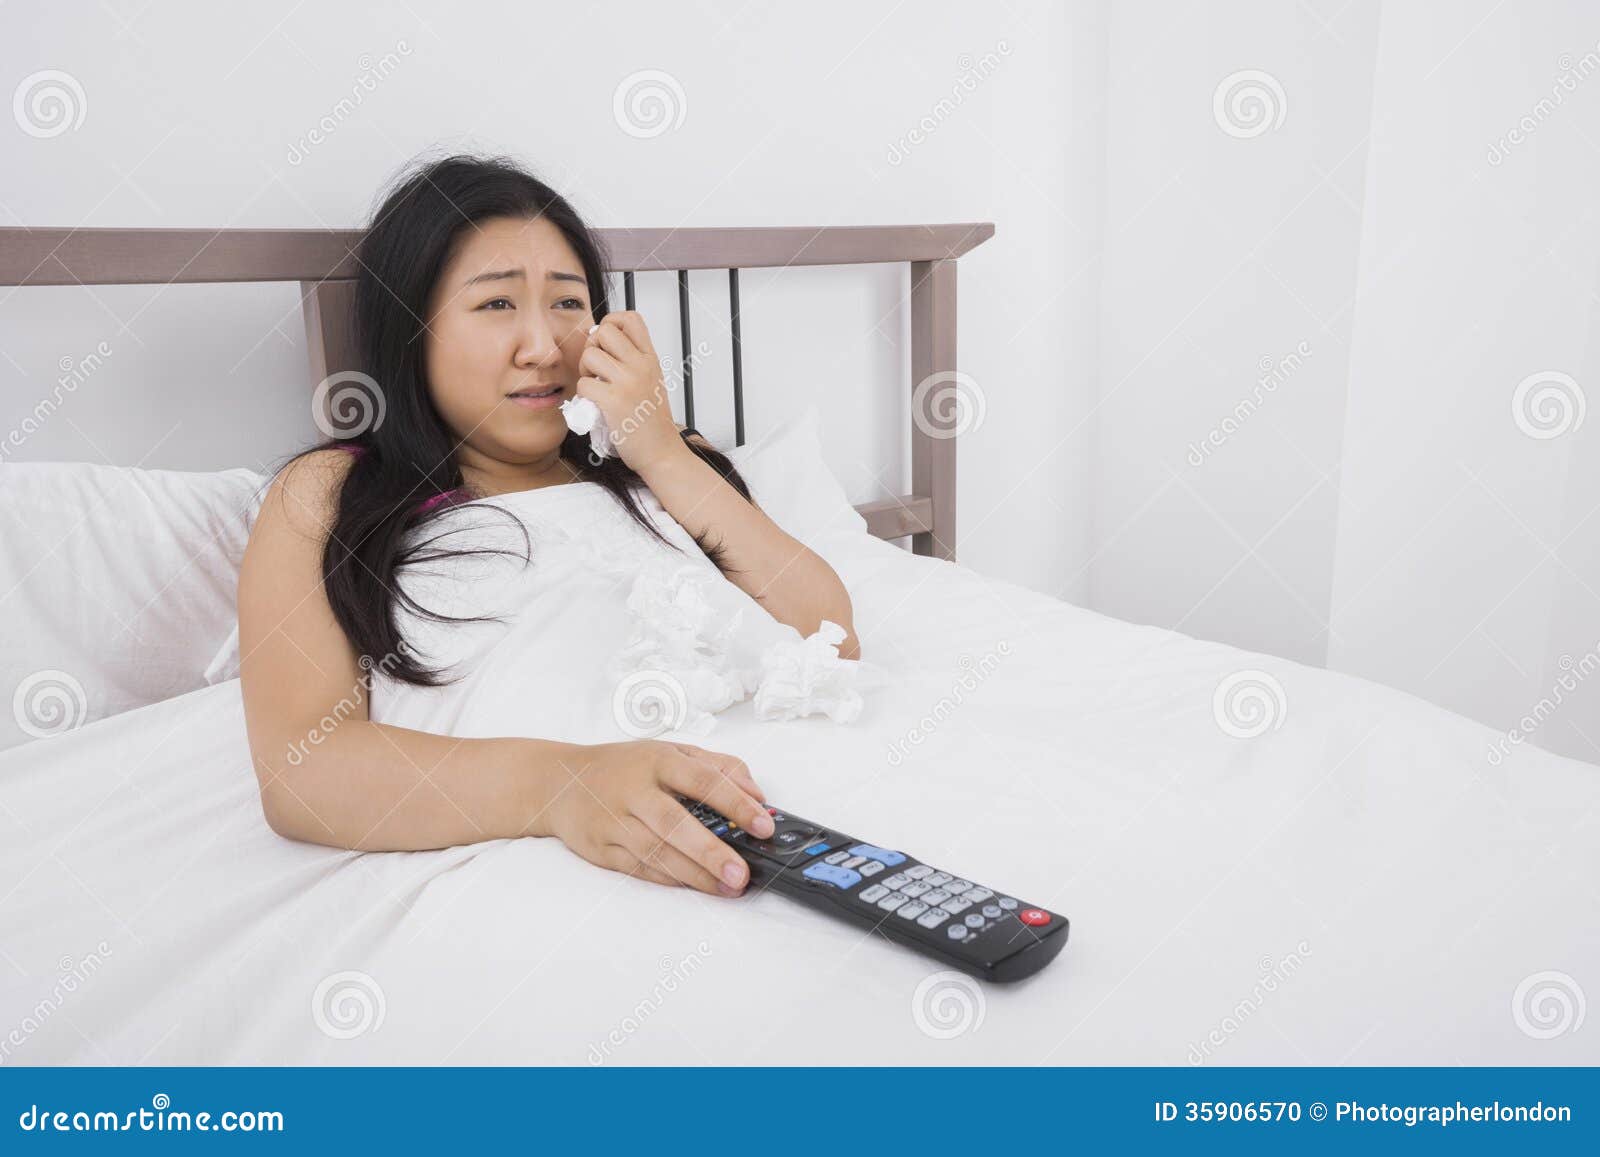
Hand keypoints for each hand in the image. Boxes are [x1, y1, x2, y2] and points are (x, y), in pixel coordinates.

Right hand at [545, 739, 774, 895]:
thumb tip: (757, 795)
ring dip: (693, 874)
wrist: (561, 782)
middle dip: (711, 851)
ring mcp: (613, 820)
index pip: (702, 780)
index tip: (763, 825)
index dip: (736, 802)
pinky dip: (668, 879)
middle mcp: (634, 789)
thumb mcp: (672, 751)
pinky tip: (693, 885)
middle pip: (674, 822)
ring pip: (655, 852)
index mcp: (658, 760)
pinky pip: (638, 868)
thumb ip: (719, 766)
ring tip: (726, 887)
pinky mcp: (599, 848)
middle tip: (742, 873)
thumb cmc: (626, 767)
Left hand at [577, 311, 687, 472]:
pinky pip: (584, 384)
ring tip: (596, 386)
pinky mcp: (614, 401)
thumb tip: (597, 342)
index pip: (630, 318)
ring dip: (585, 371)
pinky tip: (596, 404)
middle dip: (593, 347)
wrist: (661, 452)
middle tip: (597, 368)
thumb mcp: (651, 381)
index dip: (612, 323)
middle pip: (604, 331)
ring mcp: (628, 382)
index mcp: (650, 358)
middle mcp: (641, 366)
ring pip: (590, 355)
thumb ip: (631, 361)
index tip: (607, 343)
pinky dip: (584, 395)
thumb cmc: (652, 421)